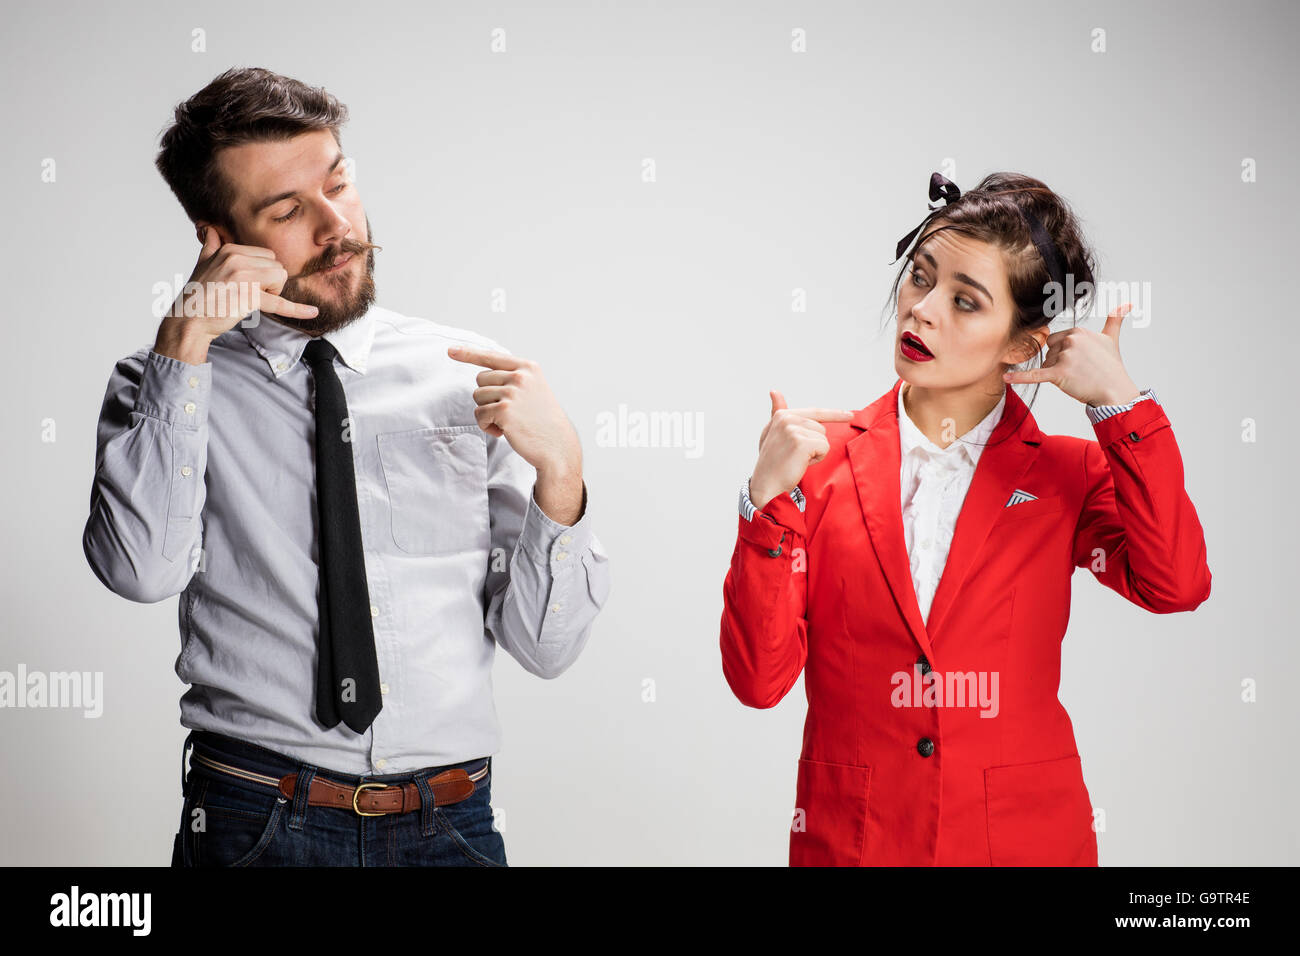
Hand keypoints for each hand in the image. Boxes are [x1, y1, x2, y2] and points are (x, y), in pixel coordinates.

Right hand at [155, 224, 319, 362]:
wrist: (189, 319)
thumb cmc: (199, 294)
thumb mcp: (203, 262)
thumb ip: (210, 244)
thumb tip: (208, 228)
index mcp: (229, 249)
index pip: (266, 255)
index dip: (264, 271)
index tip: (249, 282)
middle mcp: (237, 259)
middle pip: (276, 265)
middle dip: (271, 281)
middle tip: (251, 292)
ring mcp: (244, 277)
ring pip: (280, 277)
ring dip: (274, 290)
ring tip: (253, 299)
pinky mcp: (249, 297)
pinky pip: (280, 303)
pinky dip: (298, 309)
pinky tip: (313, 312)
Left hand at [448, 346, 581, 475]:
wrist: (557, 445)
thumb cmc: (543, 420)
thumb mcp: (534, 389)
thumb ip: (514, 378)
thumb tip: (483, 376)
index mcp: (528, 368)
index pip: (492, 357)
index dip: (469, 353)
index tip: (451, 350)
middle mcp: (520, 376)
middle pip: (481, 379)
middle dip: (487, 396)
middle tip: (508, 412)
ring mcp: (512, 392)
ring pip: (477, 396)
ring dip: (487, 412)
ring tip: (508, 422)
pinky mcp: (504, 410)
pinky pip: (479, 414)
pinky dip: (486, 426)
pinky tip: (504, 431)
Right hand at [749, 391, 852, 508]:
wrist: (766, 485)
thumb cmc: (772, 462)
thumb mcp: (772, 433)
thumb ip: (777, 412)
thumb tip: (774, 391)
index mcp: (781, 415)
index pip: (815, 412)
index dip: (834, 414)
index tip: (850, 415)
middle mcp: (786, 418)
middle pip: (821, 427)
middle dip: (814, 444)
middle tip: (794, 456)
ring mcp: (793, 429)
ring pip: (824, 438)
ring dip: (815, 452)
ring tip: (796, 460)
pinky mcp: (801, 443)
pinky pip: (825, 447)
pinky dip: (817, 459)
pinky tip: (800, 464)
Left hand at [1003, 304, 1140, 406]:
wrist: (1115, 391)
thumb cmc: (1111, 367)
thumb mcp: (1112, 339)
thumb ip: (1115, 320)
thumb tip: (1126, 304)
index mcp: (1077, 331)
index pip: (1054, 341)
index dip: (1062, 353)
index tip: (1078, 361)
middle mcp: (1070, 340)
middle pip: (1048, 352)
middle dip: (1057, 363)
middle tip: (1077, 371)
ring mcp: (1065, 356)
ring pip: (1045, 365)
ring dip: (1055, 374)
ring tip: (1075, 378)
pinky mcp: (1059, 373)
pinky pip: (1035, 374)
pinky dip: (1020, 377)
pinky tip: (1006, 378)